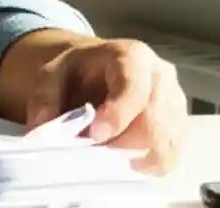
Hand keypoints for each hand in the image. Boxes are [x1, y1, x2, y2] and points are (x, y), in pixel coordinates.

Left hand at [25, 38, 187, 174]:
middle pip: (156, 121)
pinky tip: (124, 162)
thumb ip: (44, 97)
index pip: (134, 87)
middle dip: (123, 144)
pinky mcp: (178, 125)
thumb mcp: (52, 74)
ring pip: (167, 142)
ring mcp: (175, 102)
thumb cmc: (77, 71)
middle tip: (95, 152)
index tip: (95, 135)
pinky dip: (147, 164)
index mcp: (132, 56)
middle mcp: (162, 76)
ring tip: (106, 157)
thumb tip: (41, 127)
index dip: (118, 115)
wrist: (96, 70)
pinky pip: (171, 153)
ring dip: (135, 157)